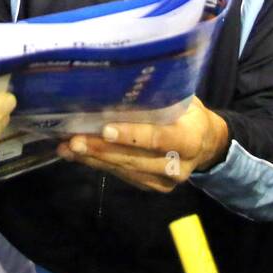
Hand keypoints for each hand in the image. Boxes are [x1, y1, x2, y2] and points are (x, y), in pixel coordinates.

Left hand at [57, 96, 230, 192]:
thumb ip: (160, 99)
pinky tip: (77, 154)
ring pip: (124, 169)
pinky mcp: (151, 186)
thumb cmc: (190, 113)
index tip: (104, 129)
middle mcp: (179, 166)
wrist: (206, 144)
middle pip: (135, 158)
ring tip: (67, 146)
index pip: (159, 138)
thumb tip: (122, 85)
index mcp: (191, 139)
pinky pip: (121, 175)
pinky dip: (98, 164)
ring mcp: (165, 181)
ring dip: (93, 158)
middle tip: (73, 140)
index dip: (132, 135)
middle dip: (101, 149)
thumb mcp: (183, 101)